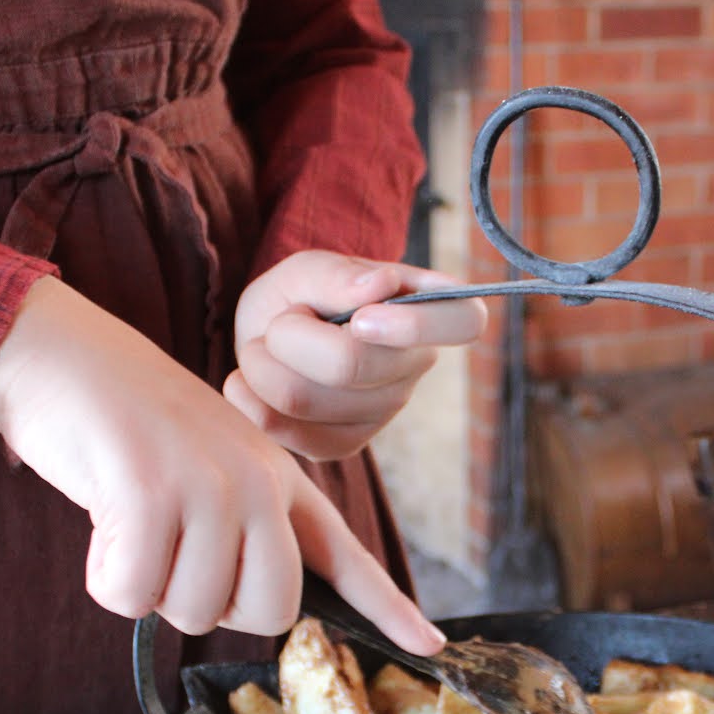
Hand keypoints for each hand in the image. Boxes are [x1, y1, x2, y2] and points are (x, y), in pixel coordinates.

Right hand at [0, 277, 444, 653]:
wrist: (62, 353)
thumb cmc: (126, 424)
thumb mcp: (209, 464)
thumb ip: (243, 526)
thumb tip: (248, 606)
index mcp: (279, 479)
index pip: (344, 554)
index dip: (386, 606)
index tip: (429, 645)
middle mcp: (259, 482)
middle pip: (266, 612)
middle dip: (209, 605)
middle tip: (171, 551)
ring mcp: (209, 484)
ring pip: (192, 609)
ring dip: (144, 583)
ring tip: (131, 517)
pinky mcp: (150, 490)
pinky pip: (131, 594)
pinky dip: (105, 575)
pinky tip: (103, 519)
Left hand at [223, 251, 487, 460]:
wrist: (267, 338)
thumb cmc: (299, 295)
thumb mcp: (306, 268)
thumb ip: (337, 274)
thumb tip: (381, 286)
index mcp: (425, 310)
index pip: (464, 322)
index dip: (415, 326)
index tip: (360, 319)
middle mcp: (414, 365)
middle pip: (350, 364)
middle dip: (288, 335)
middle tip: (280, 322)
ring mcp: (382, 411)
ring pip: (305, 399)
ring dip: (260, 365)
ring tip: (262, 349)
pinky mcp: (344, 445)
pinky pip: (286, 431)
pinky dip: (250, 399)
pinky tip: (248, 382)